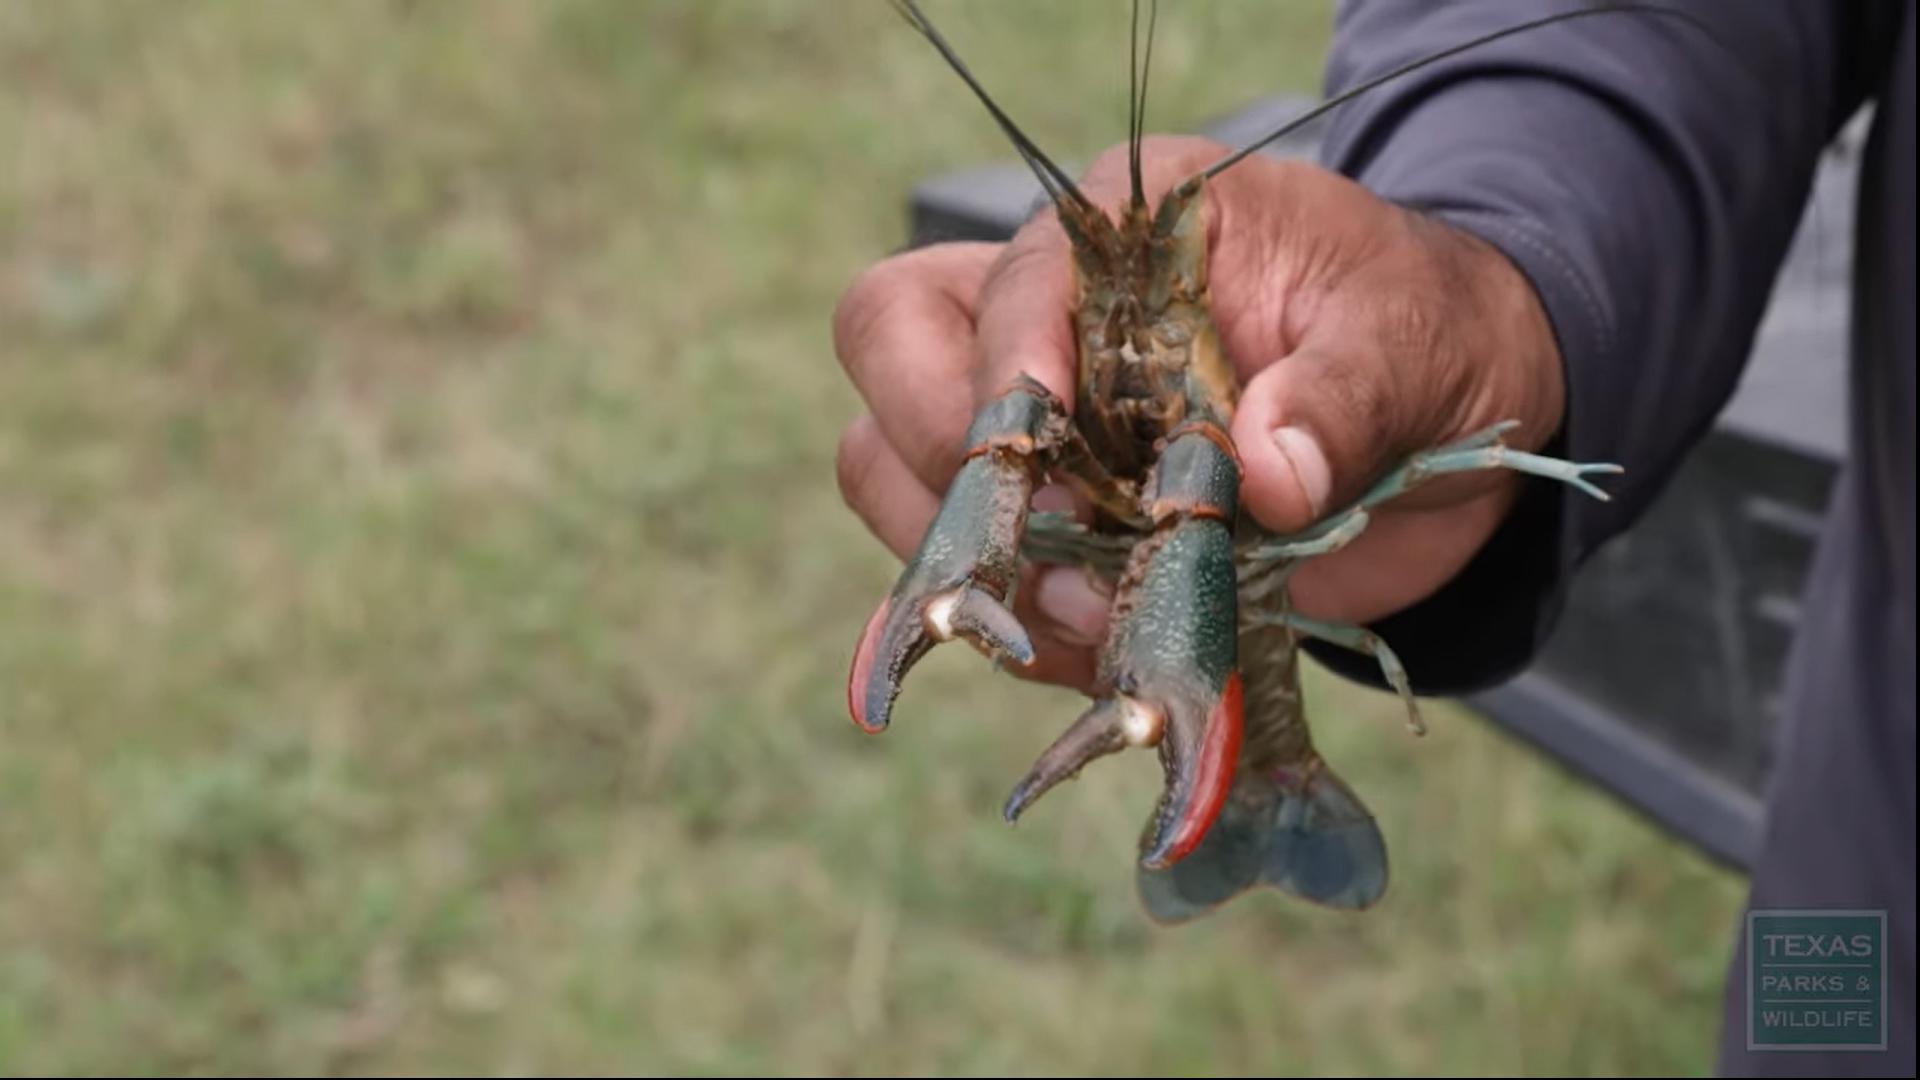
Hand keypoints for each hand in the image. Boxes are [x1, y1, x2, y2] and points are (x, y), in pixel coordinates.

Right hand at [834, 136, 1564, 692]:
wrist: (1444, 429)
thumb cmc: (1422, 337)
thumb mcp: (1409, 340)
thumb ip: (1343, 396)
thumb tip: (1265, 478)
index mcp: (1129, 232)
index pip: (1010, 275)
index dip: (1010, 360)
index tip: (1047, 446)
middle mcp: (1049, 312)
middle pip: (891, 342)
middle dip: (948, 453)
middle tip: (1050, 534)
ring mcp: (1033, 421)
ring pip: (889, 465)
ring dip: (970, 559)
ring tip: (1097, 611)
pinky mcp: (1043, 522)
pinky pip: (966, 577)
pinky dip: (1023, 631)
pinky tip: (1114, 650)